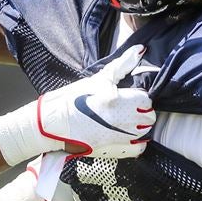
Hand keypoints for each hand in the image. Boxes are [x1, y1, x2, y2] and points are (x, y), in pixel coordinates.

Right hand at [0, 45, 153, 165]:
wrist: (53, 123)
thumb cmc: (73, 99)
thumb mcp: (99, 79)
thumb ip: (122, 65)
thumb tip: (140, 50)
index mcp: (117, 100)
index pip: (145, 99)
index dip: (138, 97)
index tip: (128, 97)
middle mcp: (121, 120)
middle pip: (148, 116)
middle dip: (140, 111)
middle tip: (126, 108)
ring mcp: (118, 137)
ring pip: (145, 131)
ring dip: (138, 125)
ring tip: (124, 120)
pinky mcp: (113, 150)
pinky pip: (138, 148)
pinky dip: (136, 142)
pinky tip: (125, 135)